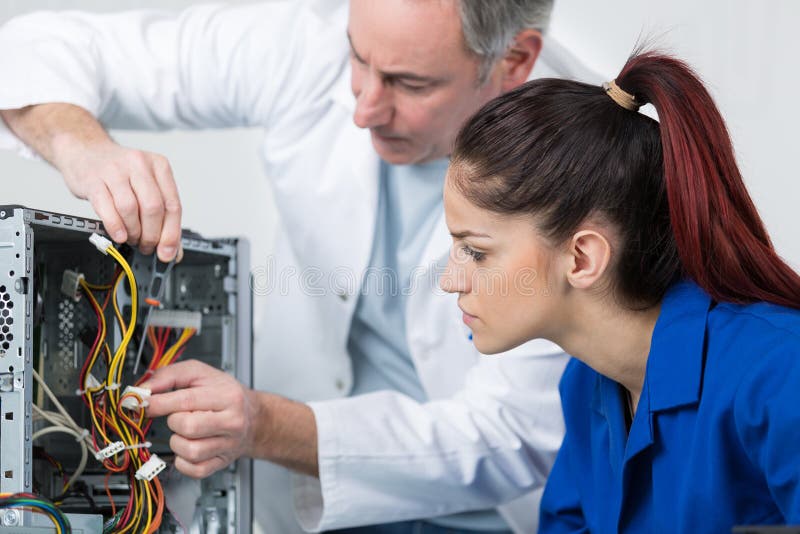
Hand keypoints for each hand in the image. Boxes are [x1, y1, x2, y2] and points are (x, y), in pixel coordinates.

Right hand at [58, 138, 182, 261]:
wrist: (85, 151)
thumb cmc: (118, 171)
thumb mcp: (145, 185)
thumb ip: (161, 215)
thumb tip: (171, 249)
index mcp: (159, 166)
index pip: (172, 205)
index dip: (171, 233)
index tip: (168, 251)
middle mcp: (139, 165)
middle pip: (153, 208)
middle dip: (152, 235)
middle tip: (147, 246)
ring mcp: (115, 171)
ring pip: (131, 209)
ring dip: (133, 232)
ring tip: (132, 239)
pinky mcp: (93, 180)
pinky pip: (107, 208)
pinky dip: (115, 227)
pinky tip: (119, 235)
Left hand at [143, 360, 259, 477]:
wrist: (254, 418)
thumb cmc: (224, 394)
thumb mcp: (201, 374)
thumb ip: (170, 375)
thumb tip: (143, 389)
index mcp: (227, 396)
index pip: (186, 400)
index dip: (158, 403)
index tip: (144, 403)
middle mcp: (232, 421)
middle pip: (188, 427)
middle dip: (173, 421)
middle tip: (177, 416)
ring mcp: (229, 444)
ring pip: (190, 451)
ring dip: (177, 442)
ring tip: (184, 432)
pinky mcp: (222, 462)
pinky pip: (194, 470)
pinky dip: (183, 461)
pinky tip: (187, 447)